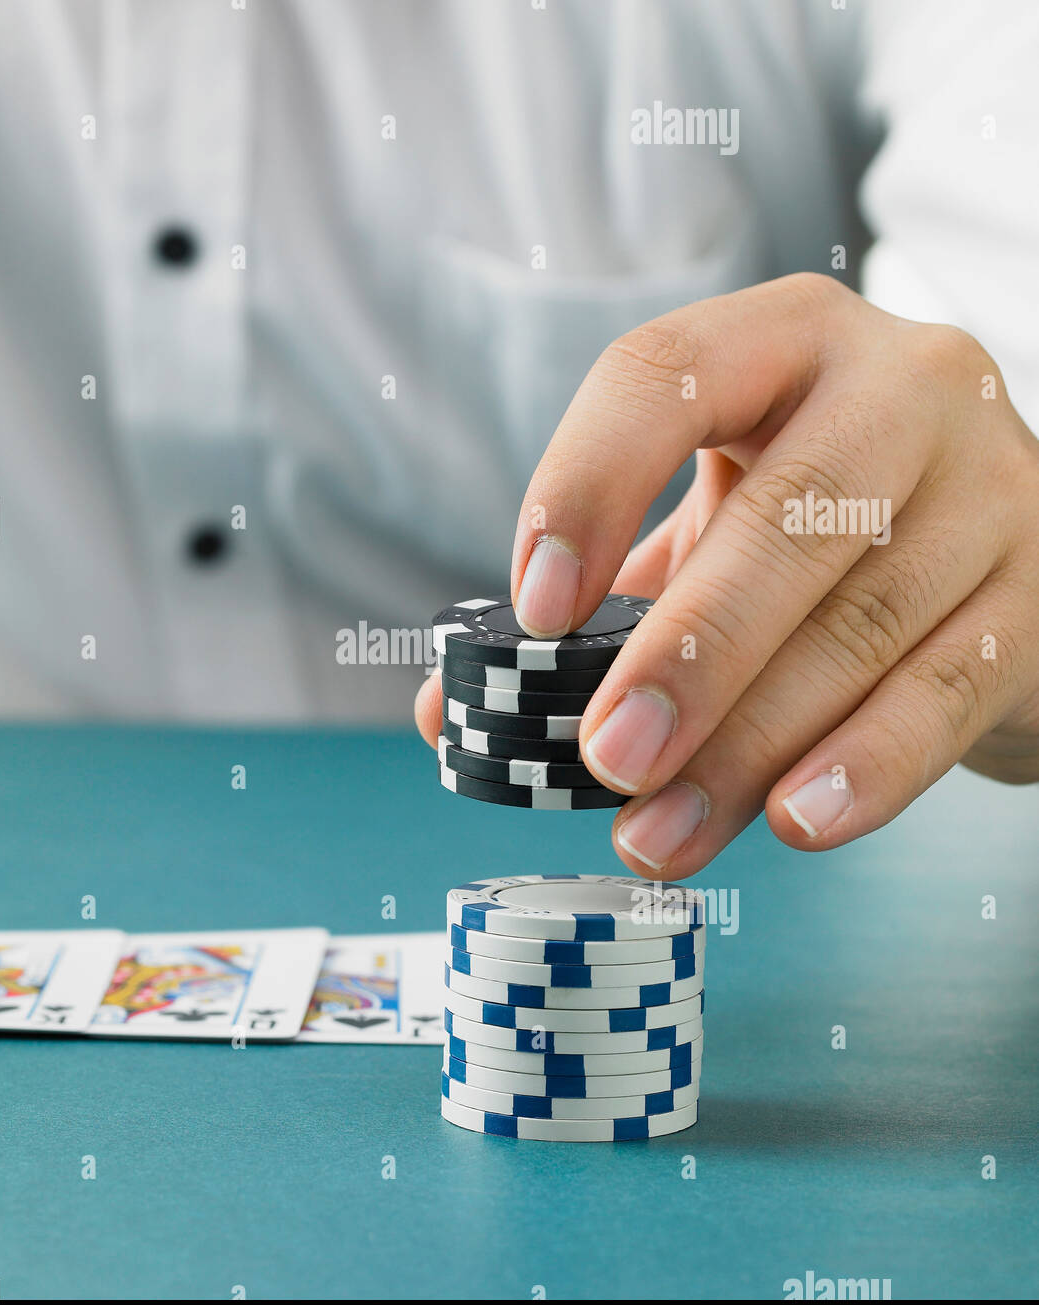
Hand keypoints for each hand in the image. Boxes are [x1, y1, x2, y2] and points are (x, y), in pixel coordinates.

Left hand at [417, 274, 1038, 873]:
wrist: (998, 548)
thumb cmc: (813, 530)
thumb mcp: (701, 529)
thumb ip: (591, 606)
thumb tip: (449, 713)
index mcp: (779, 341)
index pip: (665, 373)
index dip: (589, 484)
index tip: (532, 611)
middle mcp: (899, 386)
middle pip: (788, 515)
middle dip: (687, 652)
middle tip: (605, 756)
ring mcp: (990, 484)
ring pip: (860, 622)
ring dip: (748, 745)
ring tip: (657, 833)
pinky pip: (947, 689)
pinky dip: (868, 765)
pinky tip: (794, 823)